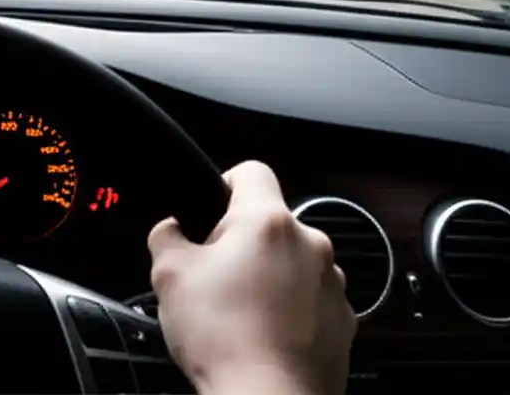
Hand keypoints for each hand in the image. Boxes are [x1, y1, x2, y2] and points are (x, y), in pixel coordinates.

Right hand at [147, 161, 355, 394]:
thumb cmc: (223, 338)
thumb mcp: (169, 275)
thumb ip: (167, 236)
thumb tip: (171, 229)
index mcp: (267, 221)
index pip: (251, 171)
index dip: (224, 184)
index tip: (210, 212)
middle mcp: (310, 244)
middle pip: (270, 223)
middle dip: (242, 243)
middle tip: (213, 276)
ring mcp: (332, 283)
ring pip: (292, 262)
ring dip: (269, 277)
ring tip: (239, 312)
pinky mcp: (343, 320)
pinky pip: (311, 299)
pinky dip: (290, 310)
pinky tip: (263, 334)